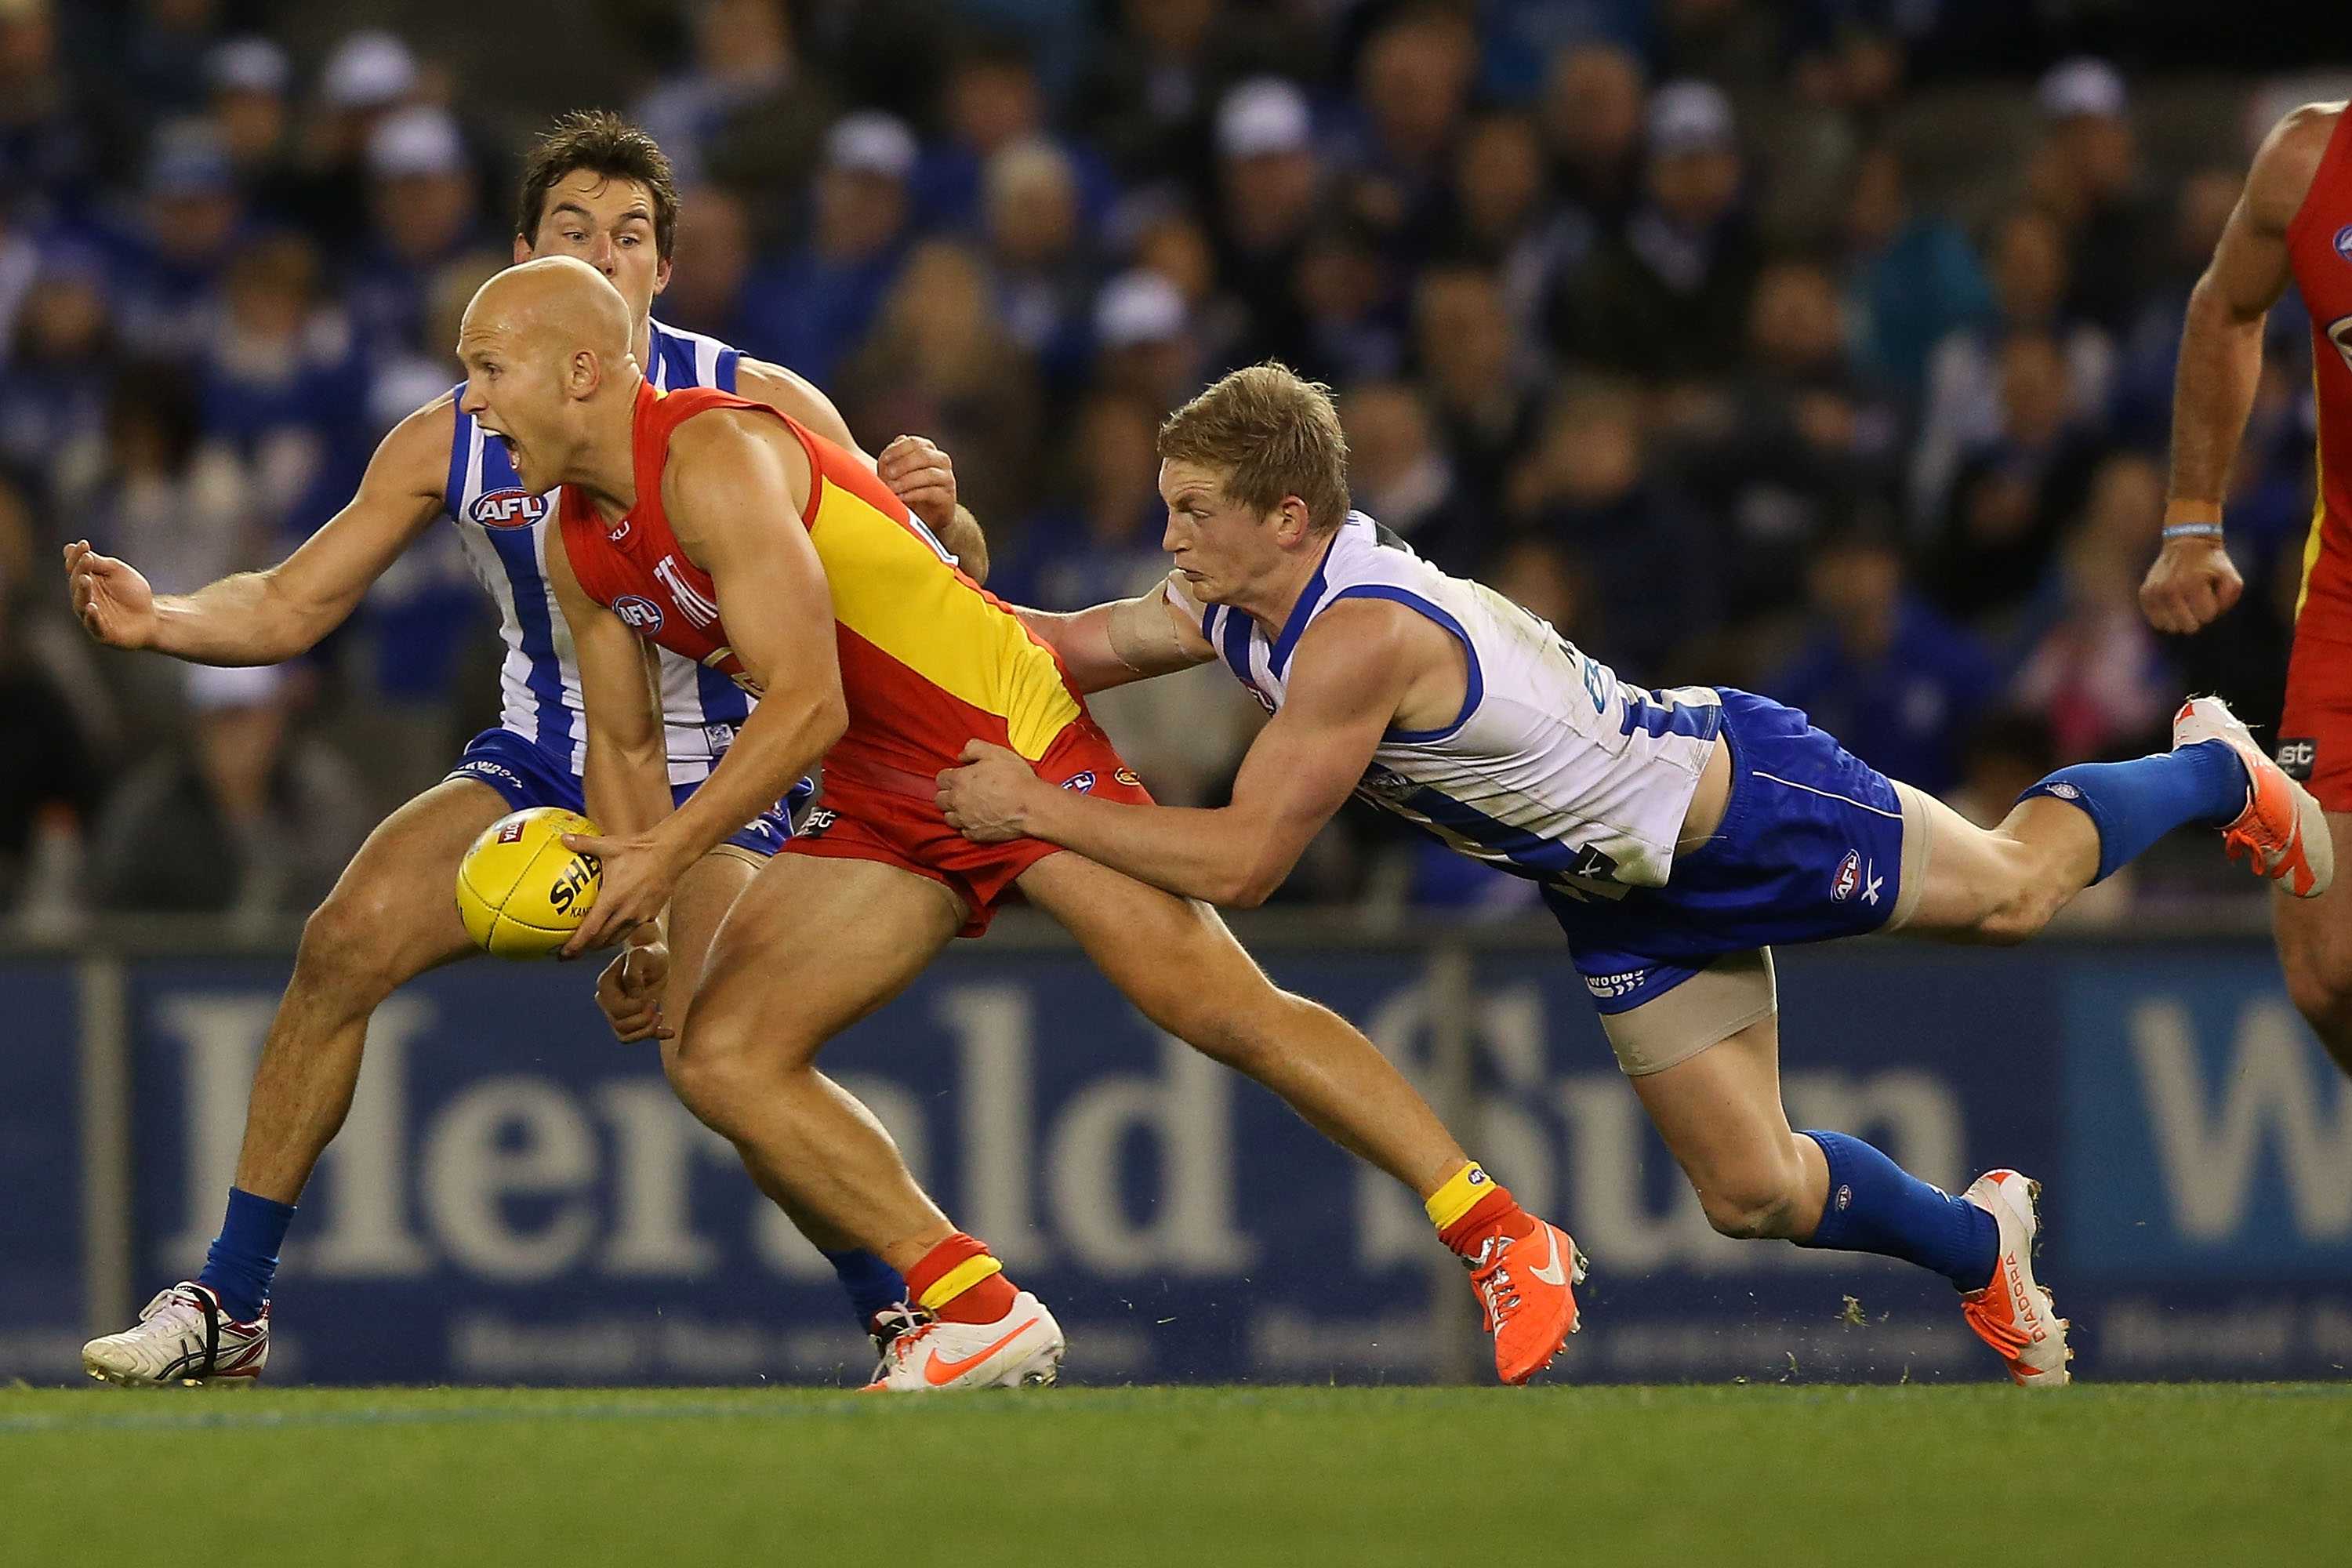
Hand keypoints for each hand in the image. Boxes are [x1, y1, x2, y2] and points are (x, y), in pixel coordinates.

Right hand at [63, 541, 157, 648]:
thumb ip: (98, 563)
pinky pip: (94, 624)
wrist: (152, 618)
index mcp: (86, 583)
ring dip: (82, 591)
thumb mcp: (117, 572)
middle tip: (86, 559)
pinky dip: (91, 616)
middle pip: (77, 583)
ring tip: (85, 579)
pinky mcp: (102, 632)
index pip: (75, 568)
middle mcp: (84, 599)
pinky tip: (91, 607)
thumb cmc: (132, 593)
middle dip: (80, 570)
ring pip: (81, 603)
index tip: (84, 544)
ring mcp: (91, 616)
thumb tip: (72, 546)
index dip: (77, 556)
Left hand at [559, 831, 685, 956]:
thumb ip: (583, 844)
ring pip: (617, 938)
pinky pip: (630, 929)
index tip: (563, 954)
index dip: (576, 945)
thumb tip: (563, 838)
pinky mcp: (650, 914)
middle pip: (601, 940)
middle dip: (584, 949)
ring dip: (601, 944)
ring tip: (589, 945)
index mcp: (613, 899)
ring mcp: (640, 916)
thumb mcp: (608, 845)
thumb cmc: (639, 850)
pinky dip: (617, 932)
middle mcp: (626, 913)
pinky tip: (612, 926)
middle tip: (570, 953)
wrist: (671, 854)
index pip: (590, 930)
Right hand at [595, 933, 672, 1042]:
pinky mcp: (632, 1016)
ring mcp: (617, 1011)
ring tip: (659, 1015)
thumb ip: (633, 973)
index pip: (617, 1010)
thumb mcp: (641, 956)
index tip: (650, 996)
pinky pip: (636, 1036)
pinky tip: (670, 1032)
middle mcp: (607, 1001)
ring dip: (646, 1030)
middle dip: (643, 1020)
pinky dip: (654, 1035)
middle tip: (655, 1003)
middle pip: (620, 1026)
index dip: (636, 1007)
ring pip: (625, 1036)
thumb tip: (634, 996)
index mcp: (606, 986)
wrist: (655, 956)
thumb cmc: (648, 953)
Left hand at [877, 434, 957, 531]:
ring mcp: (946, 479)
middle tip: (888, 474)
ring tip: (891, 488)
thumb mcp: (896, 474)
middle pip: (924, 455)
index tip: (884, 459)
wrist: (925, 516)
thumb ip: (892, 460)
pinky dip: (913, 494)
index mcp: (928, 450)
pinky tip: (901, 498)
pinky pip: (931, 493)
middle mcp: (941, 461)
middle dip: (903, 464)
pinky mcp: (947, 497)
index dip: (898, 450)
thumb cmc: (908, 490)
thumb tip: (890, 452)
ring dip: (907, 481)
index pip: (914, 443)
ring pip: (929, 474)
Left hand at [937, 739, 1043, 843]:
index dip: (949, 776)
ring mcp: (965, 820)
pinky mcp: (975, 835)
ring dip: (954, 811)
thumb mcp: (996, 753)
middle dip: (948, 794)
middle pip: (940, 799)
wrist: (1030, 807)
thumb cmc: (1015, 779)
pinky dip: (967, 825)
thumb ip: (974, 748)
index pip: (941, 779)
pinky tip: (977, 820)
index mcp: (959, 780)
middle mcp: (957, 801)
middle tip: (961, 791)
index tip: (959, 776)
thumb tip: (962, 755)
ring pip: (948, 817)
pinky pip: (963, 831)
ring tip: (967, 807)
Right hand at [2140, 534, 2243, 633]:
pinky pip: (2156, 622)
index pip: (2206, 617)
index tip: (2209, 595)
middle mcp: (2170, 589)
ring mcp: (2155, 592)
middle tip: (2196, 601)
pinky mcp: (2145, 594)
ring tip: (2183, 603)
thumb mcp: (2231, 575)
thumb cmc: (2211, 563)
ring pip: (2170, 627)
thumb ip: (2230, 598)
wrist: (2186, 542)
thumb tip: (2213, 615)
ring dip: (2179, 619)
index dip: (2212, 609)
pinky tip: (2172, 604)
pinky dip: (2165, 617)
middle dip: (2196, 617)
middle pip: (2188, 627)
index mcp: (2193, 584)